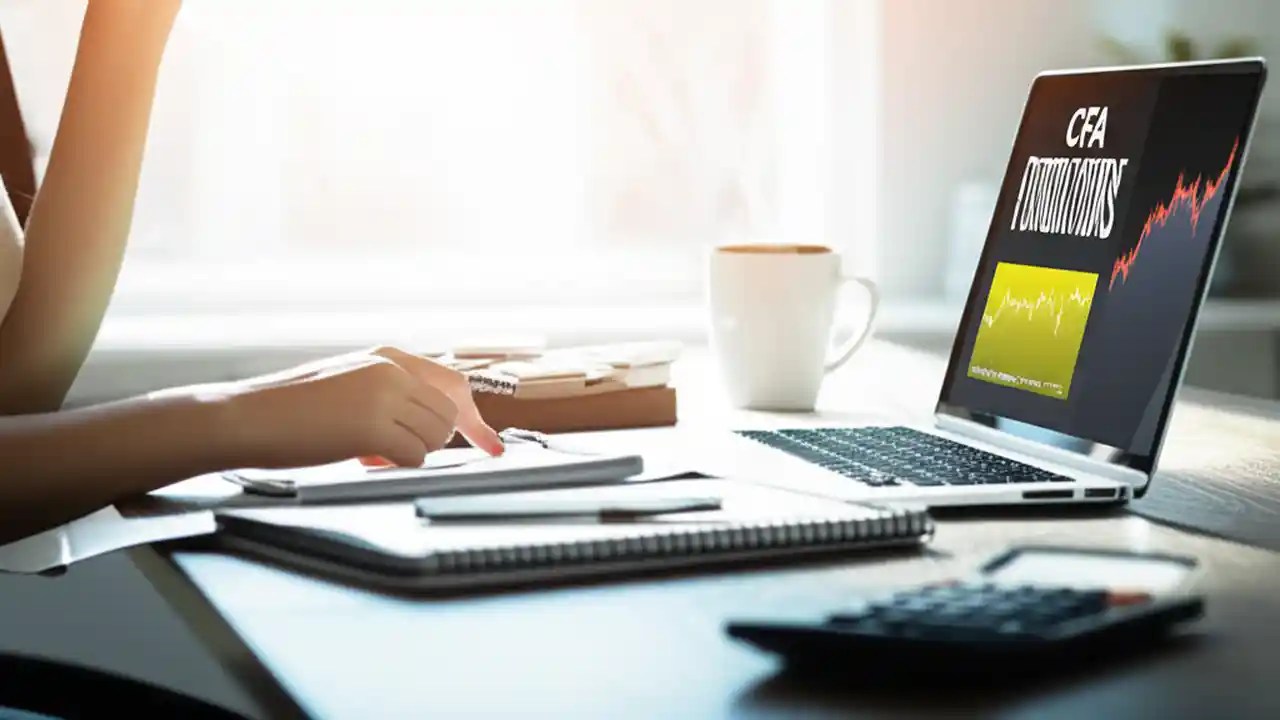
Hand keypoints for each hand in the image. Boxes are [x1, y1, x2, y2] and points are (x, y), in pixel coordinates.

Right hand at [224, 347, 502, 468]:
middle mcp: (392, 369)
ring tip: (368, 450)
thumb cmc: (291, 408)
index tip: (494, 445)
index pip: (453, 384)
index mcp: (387, 356)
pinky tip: (363, 457)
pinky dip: (395, 465)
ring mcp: (384, 395)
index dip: (476, 420)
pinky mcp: (372, 425)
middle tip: (395, 451)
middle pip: (448, 415)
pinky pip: (414, 456)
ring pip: (435, 436)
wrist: (246, 415)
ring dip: (410, 452)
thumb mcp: (348, 384)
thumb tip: (427, 422)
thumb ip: (389, 394)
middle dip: (432, 440)